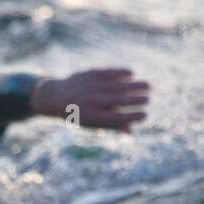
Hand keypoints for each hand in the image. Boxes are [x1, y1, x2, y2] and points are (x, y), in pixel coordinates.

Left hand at [31, 68, 149, 131]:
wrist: (55, 97)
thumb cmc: (78, 114)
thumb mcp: (91, 123)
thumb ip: (110, 126)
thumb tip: (131, 131)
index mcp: (91, 117)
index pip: (116, 118)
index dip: (132, 116)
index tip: (146, 114)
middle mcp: (90, 101)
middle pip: (118, 100)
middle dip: (135, 100)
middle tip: (148, 99)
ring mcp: (89, 86)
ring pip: (116, 85)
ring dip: (133, 85)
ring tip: (148, 86)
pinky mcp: (88, 74)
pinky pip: (108, 72)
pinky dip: (120, 72)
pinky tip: (132, 73)